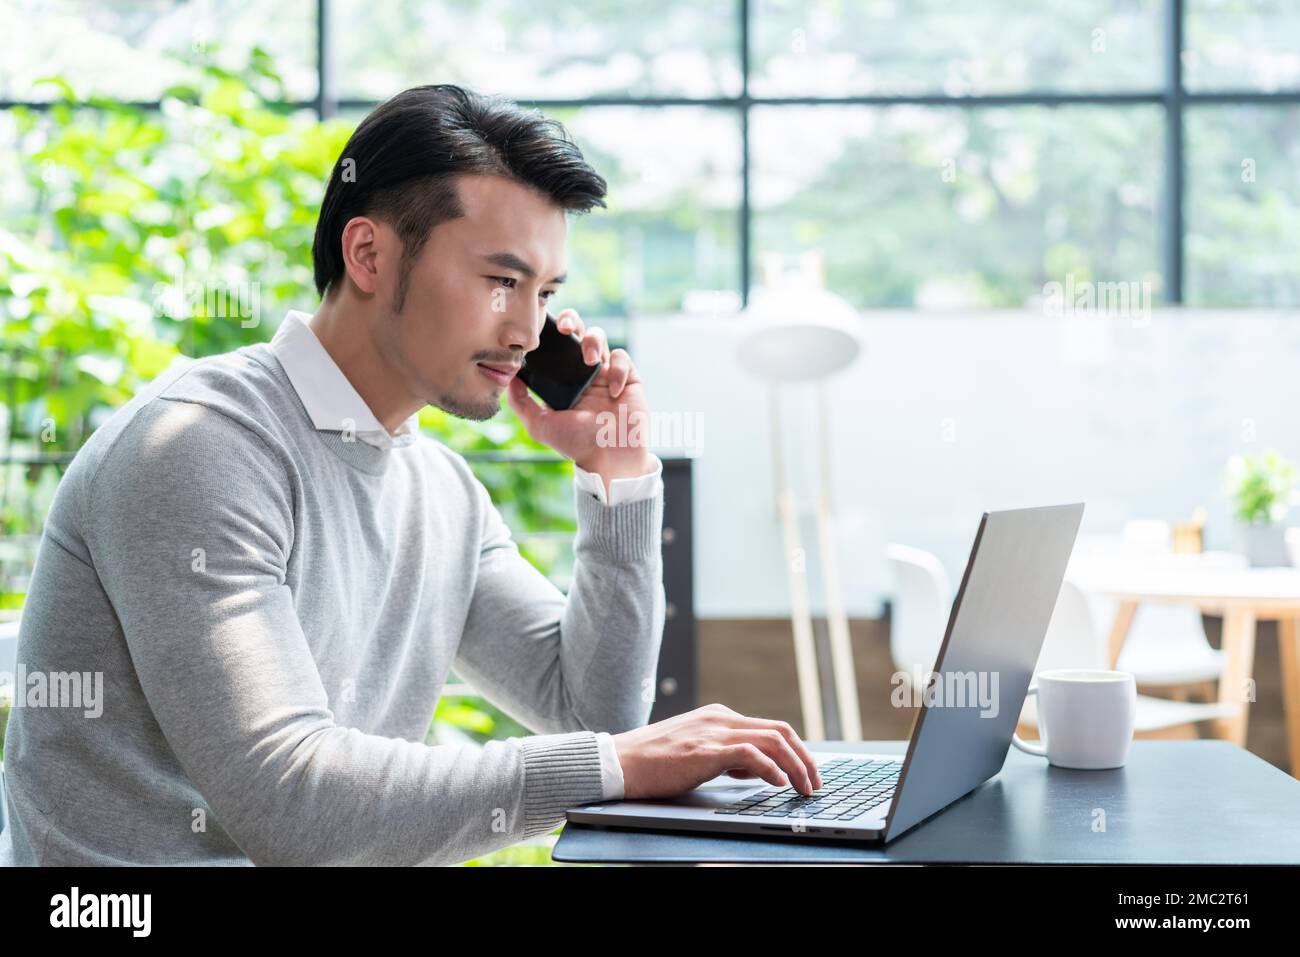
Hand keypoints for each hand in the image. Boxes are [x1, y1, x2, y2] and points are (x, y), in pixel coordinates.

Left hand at [506, 308, 655, 488]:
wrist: (609, 457)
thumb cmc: (576, 444)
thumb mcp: (539, 425)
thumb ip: (520, 402)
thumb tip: (508, 376)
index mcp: (562, 380)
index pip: (554, 347)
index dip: (549, 333)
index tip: (542, 331)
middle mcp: (582, 373)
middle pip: (577, 331)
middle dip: (572, 321)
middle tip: (566, 329)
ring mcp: (605, 373)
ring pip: (599, 336)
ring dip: (594, 341)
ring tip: (590, 361)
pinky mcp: (628, 377)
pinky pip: (622, 358)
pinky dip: (618, 369)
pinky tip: (614, 392)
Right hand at [611, 703, 823, 800]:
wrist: (620, 762)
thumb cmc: (653, 761)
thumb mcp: (695, 750)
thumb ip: (724, 754)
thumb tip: (753, 769)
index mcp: (719, 717)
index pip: (770, 728)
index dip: (795, 750)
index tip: (806, 771)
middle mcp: (720, 719)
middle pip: (780, 730)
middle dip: (805, 757)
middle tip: (815, 782)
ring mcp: (713, 732)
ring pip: (772, 740)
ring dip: (796, 766)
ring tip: (804, 788)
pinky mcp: (706, 751)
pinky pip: (750, 754)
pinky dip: (771, 769)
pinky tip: (779, 784)